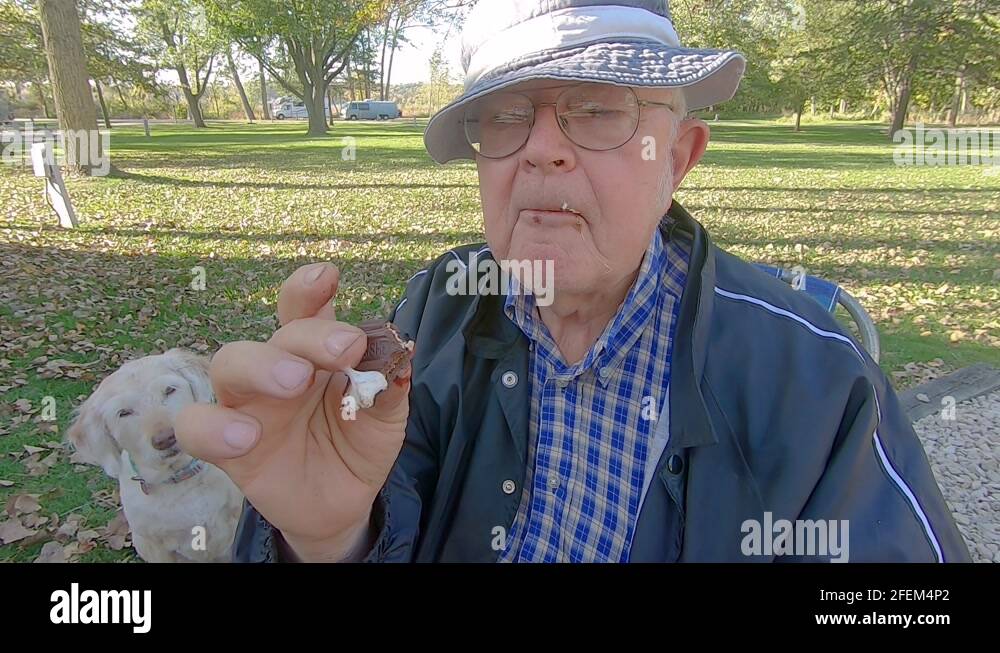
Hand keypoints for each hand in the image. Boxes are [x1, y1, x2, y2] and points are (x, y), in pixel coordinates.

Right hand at [176, 263, 410, 560]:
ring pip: (228, 364)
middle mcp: (277, 368)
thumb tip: (399, 357)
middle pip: (276, 335)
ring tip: (295, 382)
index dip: (309, 288)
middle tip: (343, 349)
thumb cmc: (359, 442)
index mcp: (315, 351)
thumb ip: (388, 387)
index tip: (327, 277)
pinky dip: (214, 426)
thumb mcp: (385, 416)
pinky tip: (247, 436)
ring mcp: (248, 404)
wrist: (345, 501)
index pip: (304, 308)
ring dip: (260, 366)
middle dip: (308, 335)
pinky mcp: (228, 447)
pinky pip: (196, 426)